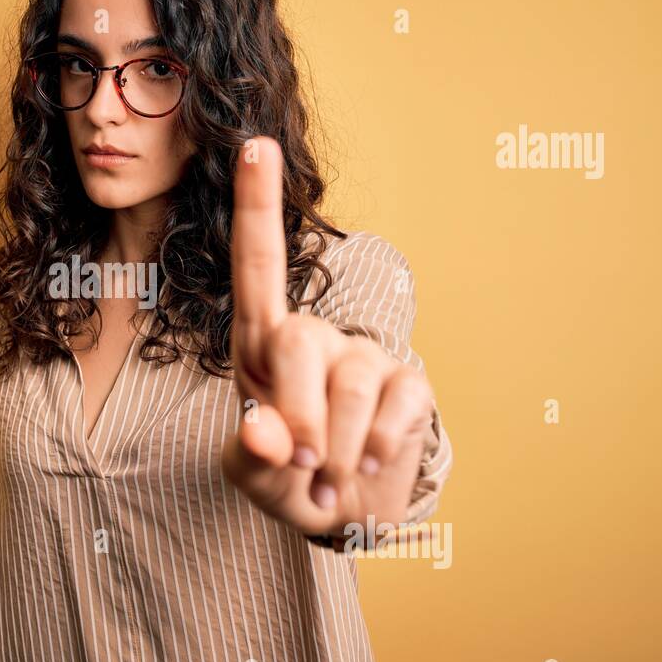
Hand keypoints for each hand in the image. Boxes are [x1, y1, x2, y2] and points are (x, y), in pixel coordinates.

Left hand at [220, 136, 434, 542]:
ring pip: (348, 384)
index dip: (257, 207)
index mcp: (262, 346)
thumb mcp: (254, 475)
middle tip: (303, 467)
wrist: (346, 515)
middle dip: (297, 414)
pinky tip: (370, 464)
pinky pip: (395, 405)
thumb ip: (252, 454)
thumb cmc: (288, 479)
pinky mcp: (410, 384)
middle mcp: (315, 338)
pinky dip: (376, 449)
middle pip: (298, 342)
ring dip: (336, 449)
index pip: (258, 268)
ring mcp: (365, 357)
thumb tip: (265, 433)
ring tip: (331, 479)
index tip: (253, 146)